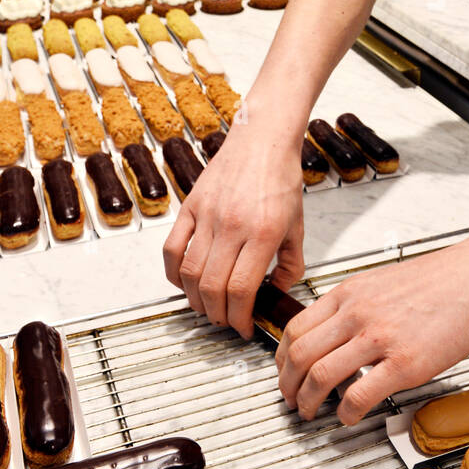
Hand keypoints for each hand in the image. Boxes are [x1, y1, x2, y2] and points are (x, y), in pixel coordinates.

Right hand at [163, 112, 304, 336]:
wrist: (263, 140)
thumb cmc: (281, 177)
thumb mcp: (298, 225)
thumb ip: (291, 264)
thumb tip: (278, 292)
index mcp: (263, 233)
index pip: (242, 289)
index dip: (239, 317)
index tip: (243, 328)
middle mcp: (232, 226)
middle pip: (212, 287)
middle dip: (218, 314)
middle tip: (225, 320)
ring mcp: (207, 216)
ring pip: (189, 272)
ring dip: (195, 299)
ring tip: (206, 306)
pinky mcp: (190, 206)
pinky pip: (171, 248)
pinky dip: (173, 273)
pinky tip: (183, 282)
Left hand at [276, 242, 468, 423]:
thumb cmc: (443, 279)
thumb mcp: (385, 281)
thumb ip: (358, 304)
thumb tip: (339, 331)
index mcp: (350, 292)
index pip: (296, 327)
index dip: (282, 358)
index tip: (285, 373)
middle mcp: (357, 312)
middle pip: (298, 354)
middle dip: (287, 385)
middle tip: (291, 401)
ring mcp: (379, 337)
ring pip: (319, 375)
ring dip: (308, 402)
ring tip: (312, 414)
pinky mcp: (404, 362)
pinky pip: (359, 394)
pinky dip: (346, 413)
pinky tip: (349, 417)